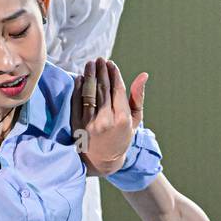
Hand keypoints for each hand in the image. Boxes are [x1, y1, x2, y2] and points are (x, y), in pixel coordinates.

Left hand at [72, 57, 147, 174]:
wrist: (102, 160)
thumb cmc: (121, 137)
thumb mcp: (134, 120)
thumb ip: (138, 97)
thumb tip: (143, 75)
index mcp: (122, 119)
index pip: (117, 90)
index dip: (114, 74)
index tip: (111, 63)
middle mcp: (106, 120)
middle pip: (103, 89)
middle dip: (101, 71)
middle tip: (99, 59)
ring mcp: (89, 123)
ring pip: (89, 93)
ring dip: (89, 76)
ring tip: (90, 64)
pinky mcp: (77, 125)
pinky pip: (77, 102)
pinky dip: (78, 88)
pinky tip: (80, 78)